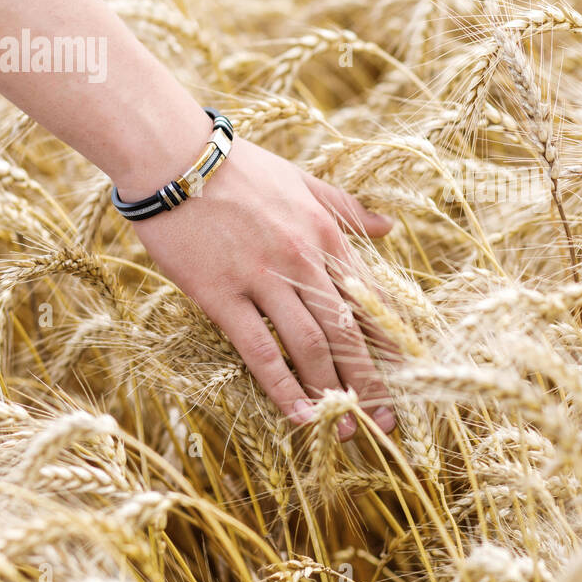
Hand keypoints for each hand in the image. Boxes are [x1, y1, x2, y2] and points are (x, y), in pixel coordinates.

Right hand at [124, 136, 396, 439]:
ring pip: (310, 345)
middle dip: (371, 380)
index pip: (370, 298)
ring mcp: (263, 278)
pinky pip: (259, 348)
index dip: (390, 343)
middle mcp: (304, 259)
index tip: (407, 377)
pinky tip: (299, 415)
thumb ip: (346, 207)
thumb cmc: (238, 167)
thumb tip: (389, 228)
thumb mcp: (302, 179)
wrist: (174, 155)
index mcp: (327, 233)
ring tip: (346, 426)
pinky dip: (282, 386)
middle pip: (347, 330)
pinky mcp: (221, 294)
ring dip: (332, 391)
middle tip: (385, 420)